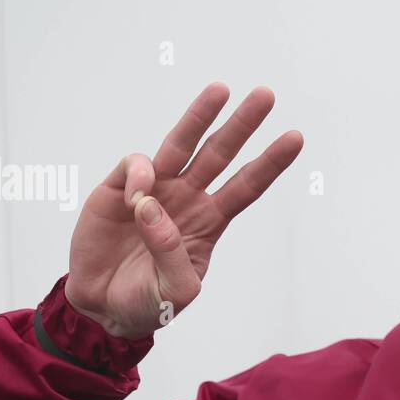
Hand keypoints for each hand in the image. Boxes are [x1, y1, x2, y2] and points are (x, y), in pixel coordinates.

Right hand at [64, 83, 302, 339]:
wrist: (103, 308)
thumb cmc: (148, 302)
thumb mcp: (176, 291)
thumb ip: (171, 252)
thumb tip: (151, 205)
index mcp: (210, 221)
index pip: (247, 185)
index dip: (271, 162)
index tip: (296, 137)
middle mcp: (187, 198)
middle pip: (222, 154)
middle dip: (244, 124)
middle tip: (267, 95)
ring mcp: (155, 190)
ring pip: (182, 144)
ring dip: (201, 116)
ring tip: (221, 90)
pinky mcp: (118, 188)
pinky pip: (137, 166)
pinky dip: (140, 175)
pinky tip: (135, 199)